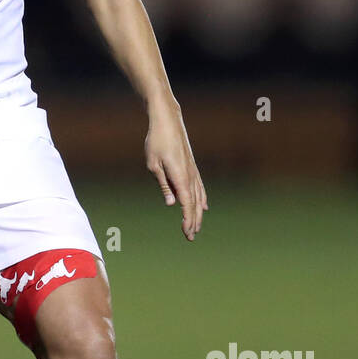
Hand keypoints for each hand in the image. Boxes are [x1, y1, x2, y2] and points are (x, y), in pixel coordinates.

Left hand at [145, 100, 207, 239]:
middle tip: (191, 237)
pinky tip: (204, 207)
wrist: (168, 121)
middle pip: (195, 203)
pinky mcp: (192, 166)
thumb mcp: (153, 164)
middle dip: (193, 221)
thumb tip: (172, 203)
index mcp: (180, 176)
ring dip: (198, 213)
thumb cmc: (157, 141)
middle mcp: (190, 175)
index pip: (186, 203)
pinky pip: (199, 187)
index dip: (187, 219)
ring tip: (196, 227)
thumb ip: (164, 185)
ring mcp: (193, 170)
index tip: (187, 233)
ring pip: (199, 197)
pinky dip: (202, 199)